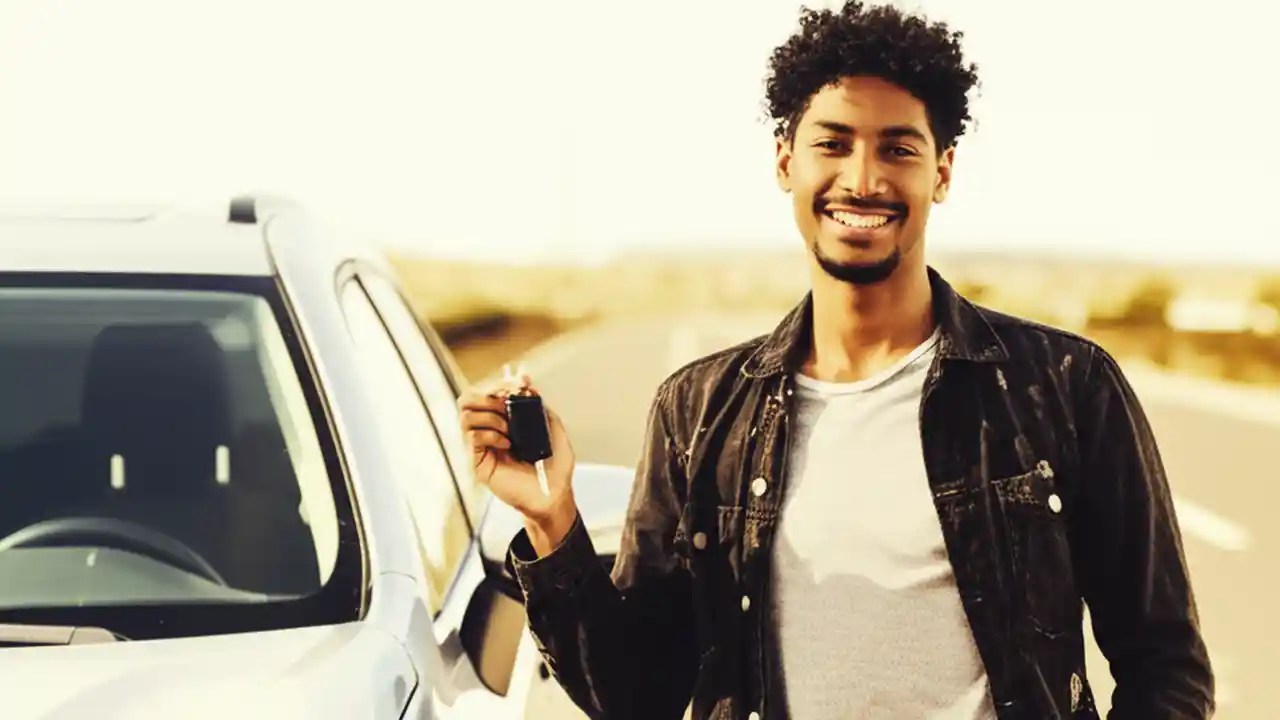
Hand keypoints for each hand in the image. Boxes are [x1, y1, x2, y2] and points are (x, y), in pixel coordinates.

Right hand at [458, 373, 576, 537]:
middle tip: (506, 405)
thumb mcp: (552, 427)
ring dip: (490, 416)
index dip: (499, 383)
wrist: (554, 494)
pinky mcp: (479, 462)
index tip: (520, 384)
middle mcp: (489, 430)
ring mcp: (482, 446)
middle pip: (466, 400)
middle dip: (487, 396)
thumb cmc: (555, 466)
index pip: (486, 392)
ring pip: (465, 415)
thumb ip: (539, 405)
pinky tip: (508, 444)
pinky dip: (491, 434)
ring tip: (509, 430)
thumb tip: (526, 383)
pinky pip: (472, 437)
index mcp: (503, 420)